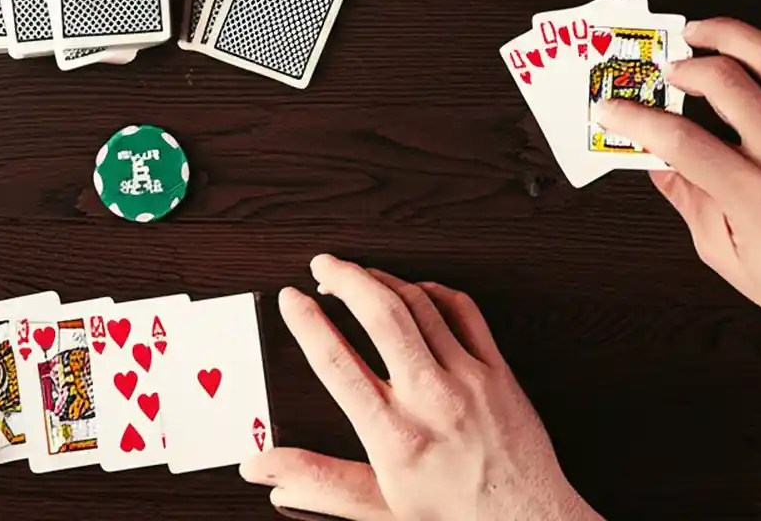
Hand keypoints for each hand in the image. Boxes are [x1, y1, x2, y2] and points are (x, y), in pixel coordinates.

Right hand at [241, 256, 600, 520]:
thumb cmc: (453, 514)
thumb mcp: (377, 506)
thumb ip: (316, 480)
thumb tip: (262, 469)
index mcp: (394, 435)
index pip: (337, 363)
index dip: (306, 322)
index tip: (289, 298)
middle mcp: (431, 400)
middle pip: (381, 315)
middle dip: (344, 278)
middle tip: (321, 264)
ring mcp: (468, 379)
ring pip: (420, 305)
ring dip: (381, 279)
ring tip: (357, 273)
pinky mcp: (498, 370)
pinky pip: (464, 311)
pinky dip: (432, 290)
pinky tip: (413, 289)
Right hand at [596, 18, 760, 313]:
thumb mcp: (731, 257)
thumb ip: (693, 206)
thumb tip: (660, 167)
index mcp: (756, 197)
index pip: (680, 142)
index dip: (636, 119)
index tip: (611, 110)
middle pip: (728, 82)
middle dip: (686, 66)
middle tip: (668, 69)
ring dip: (732, 34)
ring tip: (704, 33)